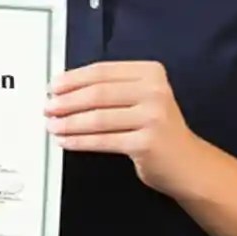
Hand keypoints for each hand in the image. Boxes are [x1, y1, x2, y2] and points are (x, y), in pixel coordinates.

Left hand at [46, 60, 202, 195]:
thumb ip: (112, 89)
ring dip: (69, 123)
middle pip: (98, 93)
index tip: (53, 86)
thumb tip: (65, 90)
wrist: (189, 164)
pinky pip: (103, 140)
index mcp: (151, 73)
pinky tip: (66, 141)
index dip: (73, 79)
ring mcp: (153, 117)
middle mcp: (155, 91)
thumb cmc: (157, 130)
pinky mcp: (147, 143)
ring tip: (53, 125)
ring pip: (98, 118)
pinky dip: (80, 141)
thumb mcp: (142, 99)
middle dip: (66, 101)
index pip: (102, 71)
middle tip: (48, 107)